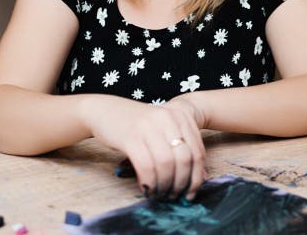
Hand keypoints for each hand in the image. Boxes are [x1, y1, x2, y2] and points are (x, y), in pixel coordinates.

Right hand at [81, 95, 205, 199]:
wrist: (105, 110)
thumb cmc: (137, 125)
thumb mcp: (163, 129)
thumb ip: (181, 147)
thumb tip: (202, 178)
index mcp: (180, 115)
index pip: (198, 152)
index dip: (197, 177)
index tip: (191, 193)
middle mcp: (167, 118)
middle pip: (184, 159)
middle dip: (181, 183)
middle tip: (173, 196)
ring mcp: (149, 126)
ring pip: (166, 164)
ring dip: (164, 185)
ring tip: (158, 193)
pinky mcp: (130, 137)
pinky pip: (146, 166)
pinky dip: (149, 182)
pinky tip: (146, 187)